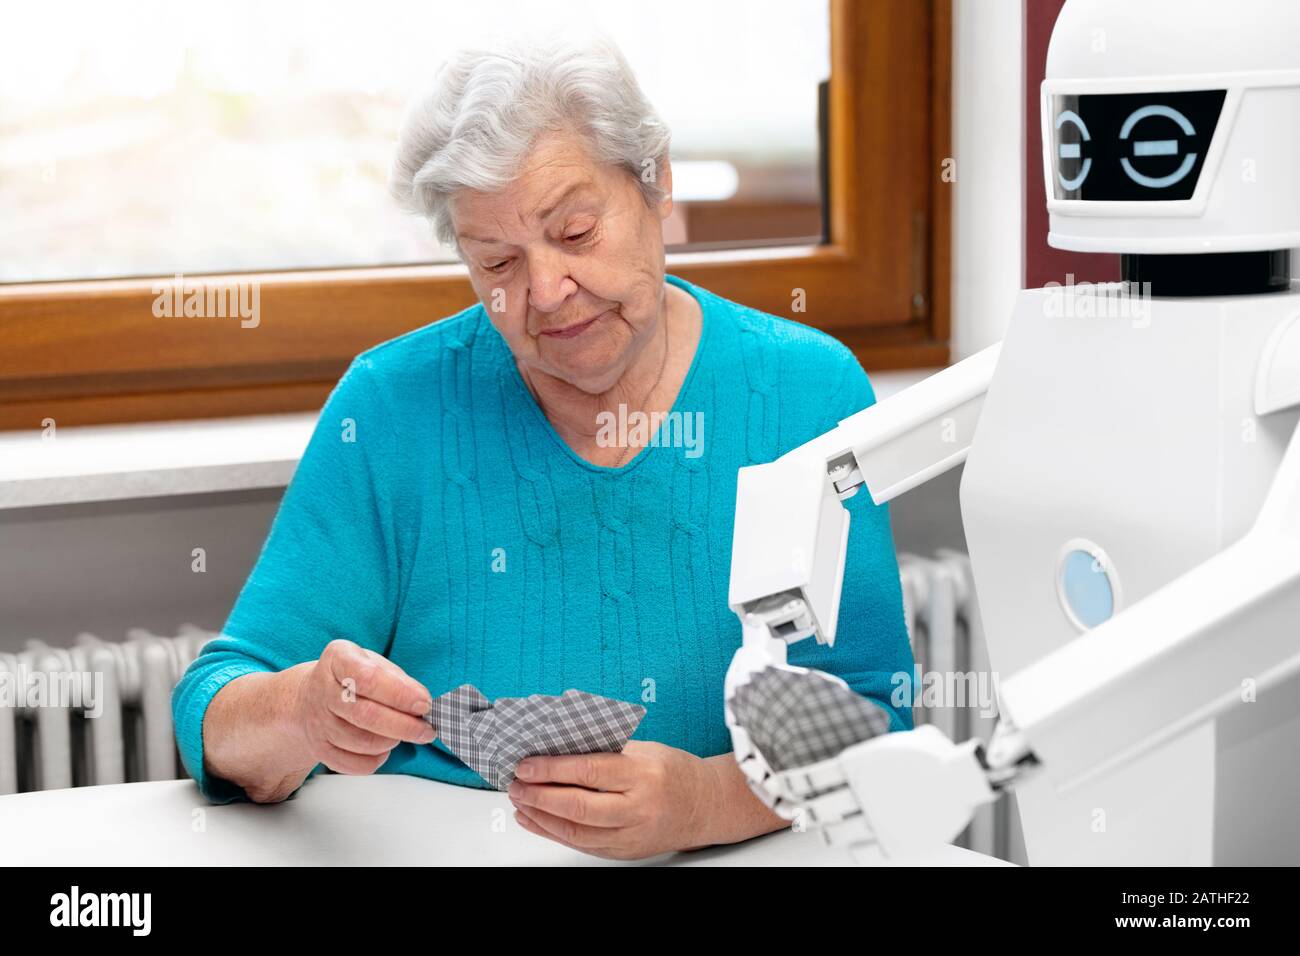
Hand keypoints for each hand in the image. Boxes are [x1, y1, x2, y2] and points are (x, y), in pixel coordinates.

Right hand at [288, 639, 435, 778]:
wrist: (310, 696)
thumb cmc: (351, 677)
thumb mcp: (373, 662)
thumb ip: (398, 679)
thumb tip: (421, 701)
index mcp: (337, 659)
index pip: (369, 678)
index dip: (400, 694)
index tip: (424, 704)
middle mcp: (322, 690)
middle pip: (366, 715)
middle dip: (404, 726)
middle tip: (426, 730)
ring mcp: (318, 722)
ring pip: (362, 742)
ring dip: (392, 741)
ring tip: (402, 733)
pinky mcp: (319, 748)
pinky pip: (354, 764)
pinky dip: (377, 760)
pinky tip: (383, 748)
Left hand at [506, 740, 721, 859]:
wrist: (705, 806)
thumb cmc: (674, 771)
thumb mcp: (644, 749)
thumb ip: (605, 751)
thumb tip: (557, 748)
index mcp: (644, 774)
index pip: (589, 771)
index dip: (552, 769)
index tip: (527, 764)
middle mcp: (639, 808)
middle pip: (579, 807)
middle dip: (540, 796)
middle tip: (516, 784)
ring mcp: (632, 835)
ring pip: (577, 832)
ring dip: (541, 817)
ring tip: (519, 801)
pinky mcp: (625, 852)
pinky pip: (583, 845)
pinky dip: (554, 833)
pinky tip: (535, 820)